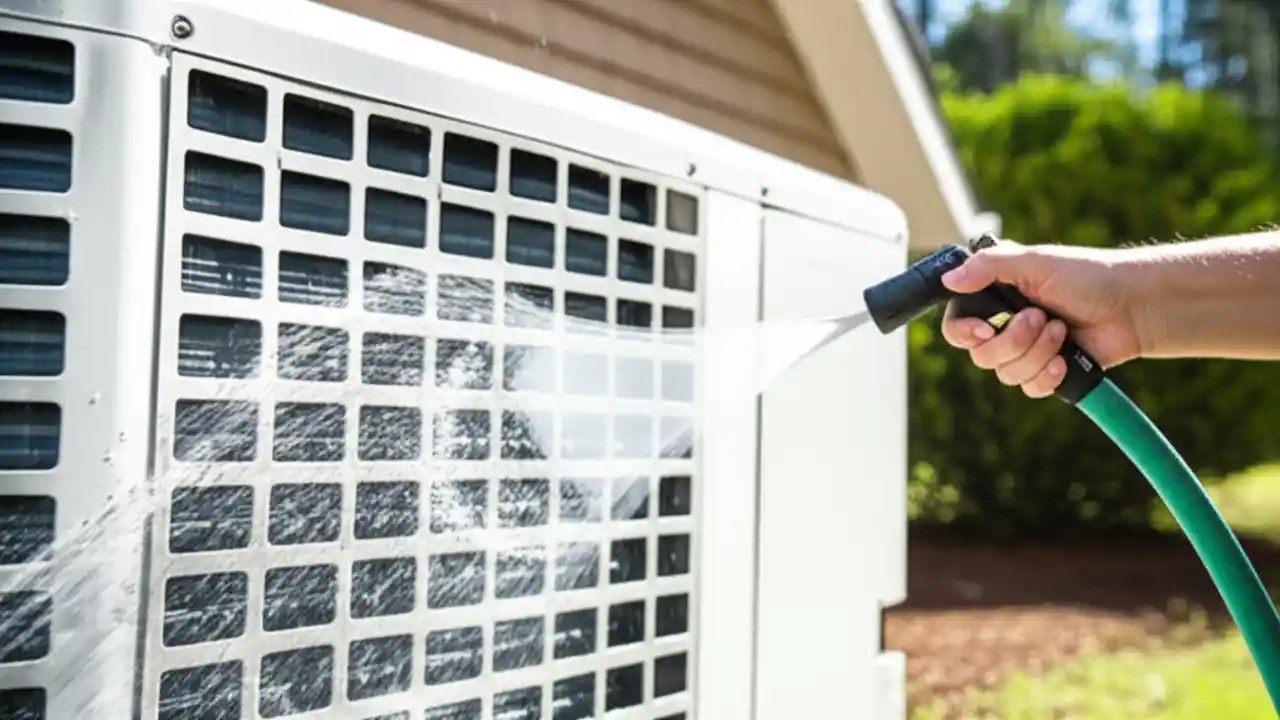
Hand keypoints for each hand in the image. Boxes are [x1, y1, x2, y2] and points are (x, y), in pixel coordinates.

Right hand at [940, 240, 1144, 397]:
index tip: (986, 329)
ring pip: (1006, 373)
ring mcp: (1026, 352)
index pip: (957, 326)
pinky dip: (1048, 375)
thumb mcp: (1034, 262)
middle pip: (980, 355)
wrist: (1132, 306)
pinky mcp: (1048, 372)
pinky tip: (1066, 358)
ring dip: (1037, 353)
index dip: (965, 333)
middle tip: (1041, 317)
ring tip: (1063, 330)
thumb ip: (989, 266)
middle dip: (1014, 340)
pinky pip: (1030, 388)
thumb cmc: (1087, 276)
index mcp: (996, 299)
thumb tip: (949, 279)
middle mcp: (1005, 327)